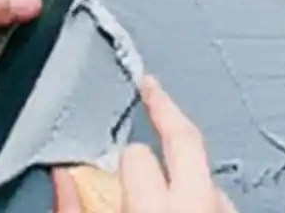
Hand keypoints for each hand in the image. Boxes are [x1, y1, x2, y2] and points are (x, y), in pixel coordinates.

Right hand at [52, 76, 236, 212]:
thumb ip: (74, 209)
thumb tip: (62, 177)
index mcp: (154, 208)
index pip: (135, 155)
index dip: (120, 154)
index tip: (108, 158)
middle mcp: (196, 204)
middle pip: (186, 136)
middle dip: (166, 107)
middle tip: (150, 85)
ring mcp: (222, 212)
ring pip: (208, 172)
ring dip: (186, 167)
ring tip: (168, 169)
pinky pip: (219, 199)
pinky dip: (203, 196)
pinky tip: (189, 204)